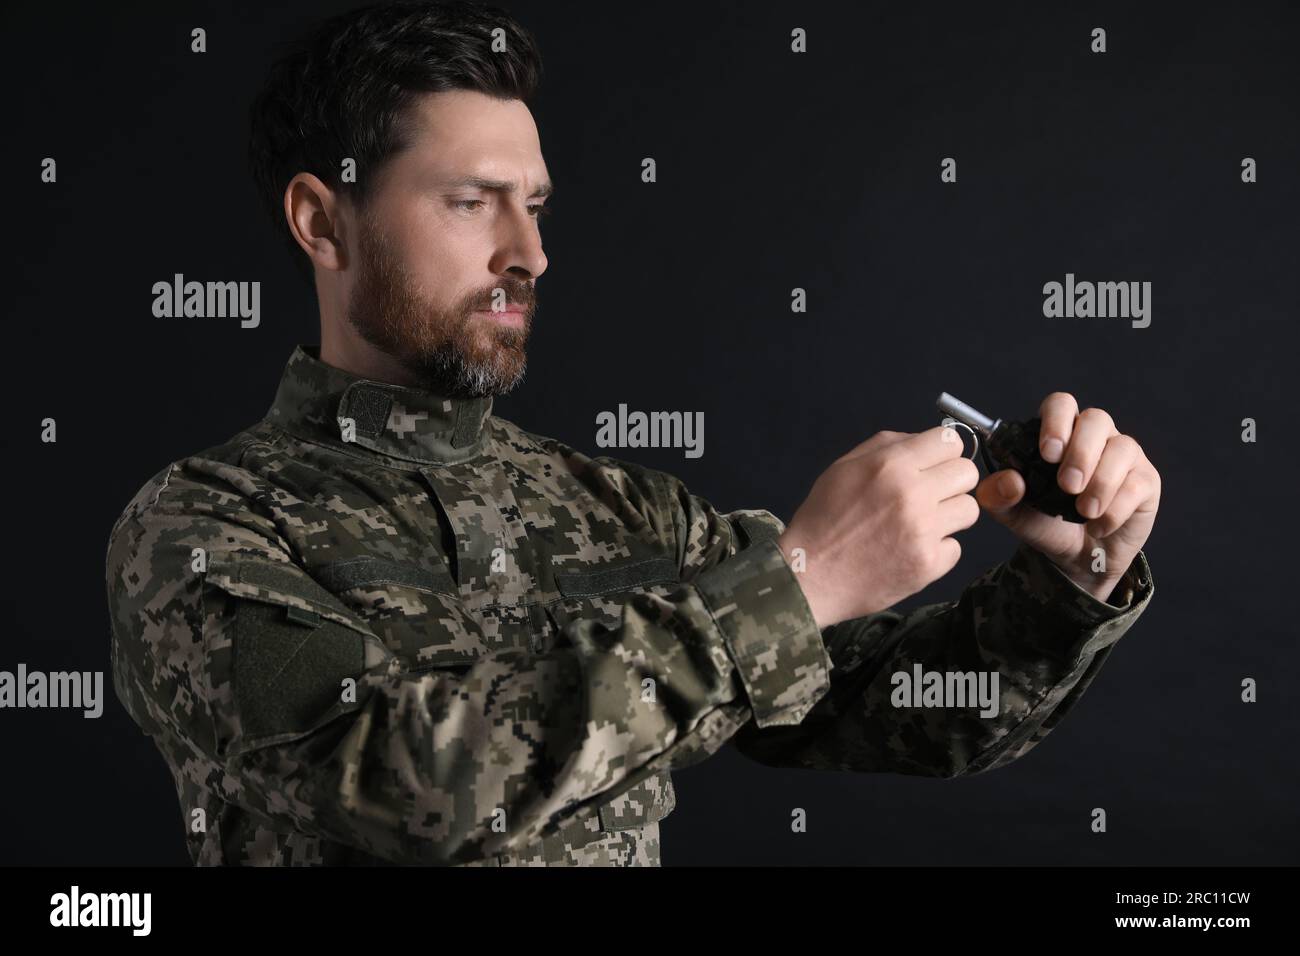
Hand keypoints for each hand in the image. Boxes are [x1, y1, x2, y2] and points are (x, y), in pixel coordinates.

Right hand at [778, 426, 979, 627]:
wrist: (808, 575)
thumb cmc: (822, 518)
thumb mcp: (843, 468)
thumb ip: (886, 447)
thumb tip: (922, 442)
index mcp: (891, 465)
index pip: (950, 441)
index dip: (943, 452)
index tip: (933, 464)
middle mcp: (913, 494)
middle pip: (968, 472)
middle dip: (951, 481)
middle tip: (930, 495)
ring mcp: (924, 531)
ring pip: (969, 509)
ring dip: (949, 515)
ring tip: (921, 525)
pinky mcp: (929, 564)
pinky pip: (955, 547)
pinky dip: (936, 550)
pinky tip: (910, 551)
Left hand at [974, 392, 1160, 602]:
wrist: (1076, 558)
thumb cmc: (1046, 524)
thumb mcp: (1013, 513)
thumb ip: (998, 495)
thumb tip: (1009, 481)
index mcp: (1060, 433)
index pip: (1061, 404)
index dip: (1056, 421)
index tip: (1048, 453)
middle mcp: (1095, 437)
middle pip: (1097, 419)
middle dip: (1081, 453)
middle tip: (1067, 486)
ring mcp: (1124, 456)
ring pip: (1123, 448)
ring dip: (1101, 483)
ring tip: (1084, 512)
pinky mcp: (1145, 481)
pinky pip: (1138, 483)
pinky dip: (1116, 509)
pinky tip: (1098, 526)